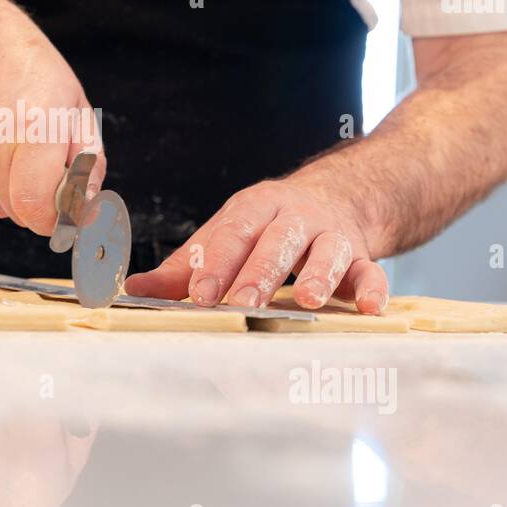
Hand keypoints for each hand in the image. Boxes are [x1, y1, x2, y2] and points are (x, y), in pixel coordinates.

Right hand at [0, 0, 103, 234]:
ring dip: (6, 193)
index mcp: (35, 127)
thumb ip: (89, 164)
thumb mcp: (75, 105)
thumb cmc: (28, 70)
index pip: (37, 209)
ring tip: (9, 149)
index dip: (53, 219)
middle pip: (17, 212)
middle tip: (38, 165)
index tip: (61, 211)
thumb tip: (87, 213)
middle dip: (34, 201)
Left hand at [125, 169, 388, 313]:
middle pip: (277, 242)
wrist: (335, 196)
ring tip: (308, 301)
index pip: (232, 233)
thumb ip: (184, 267)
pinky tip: (369, 309)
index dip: (216, 264)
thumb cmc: (266, 226)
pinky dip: (373, 289)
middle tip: (243, 304)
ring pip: (327, 252)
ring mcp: (331, 235)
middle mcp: (295, 217)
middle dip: (259, 274)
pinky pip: (371, 271)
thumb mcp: (226, 234)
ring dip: (319, 275)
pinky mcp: (362, 256)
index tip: (199, 295)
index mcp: (254, 208)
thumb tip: (133, 290)